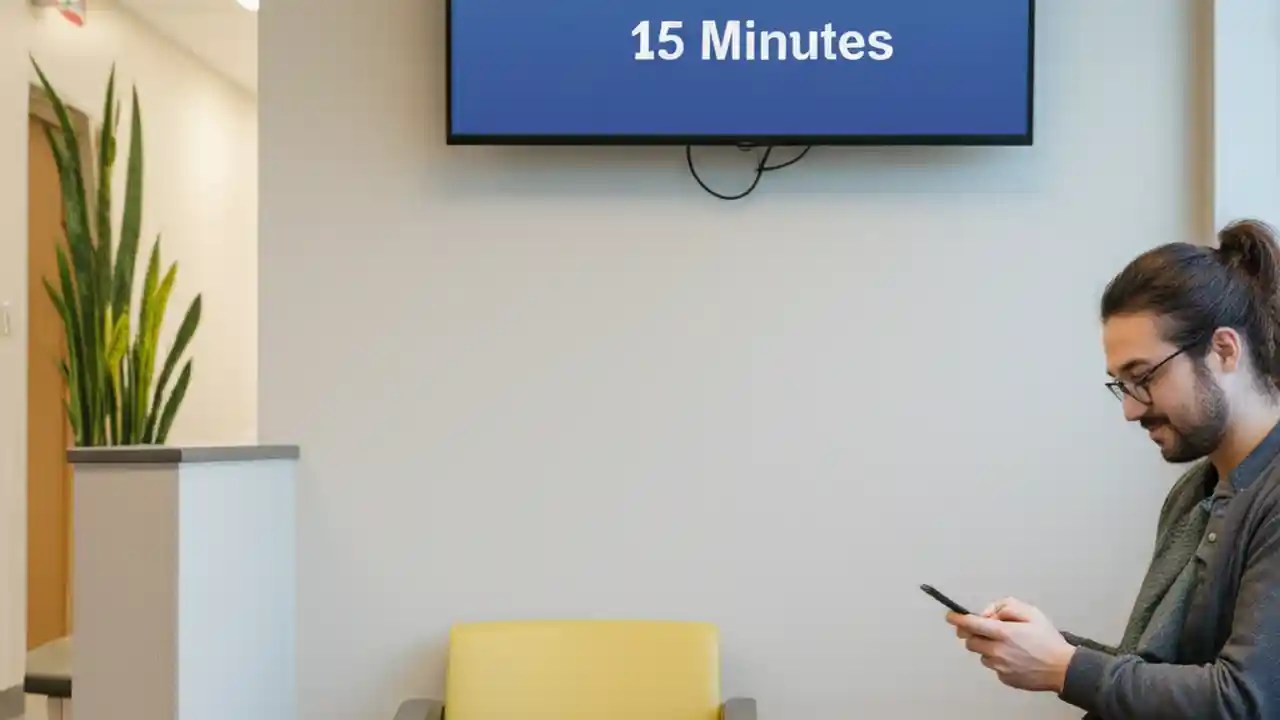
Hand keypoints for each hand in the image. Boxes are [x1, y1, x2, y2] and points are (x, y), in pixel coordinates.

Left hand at [945, 597, 1075, 692]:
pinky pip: (993, 666)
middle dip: (973, 634)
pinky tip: (1015, 658)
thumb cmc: (1048, 639)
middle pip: (970, 641)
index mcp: (1003, 633)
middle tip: (985, 630)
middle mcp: (997, 651)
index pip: (971, 624)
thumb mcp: (1031, 612)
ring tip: (1009, 645)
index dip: (957, 619)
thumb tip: (987, 613)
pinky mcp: (1004, 678)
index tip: (950, 616)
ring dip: (988, 648)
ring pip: (982, 654)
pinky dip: (998, 660)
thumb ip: (1005, 606)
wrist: (1063, 668)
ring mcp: (1000, 667)